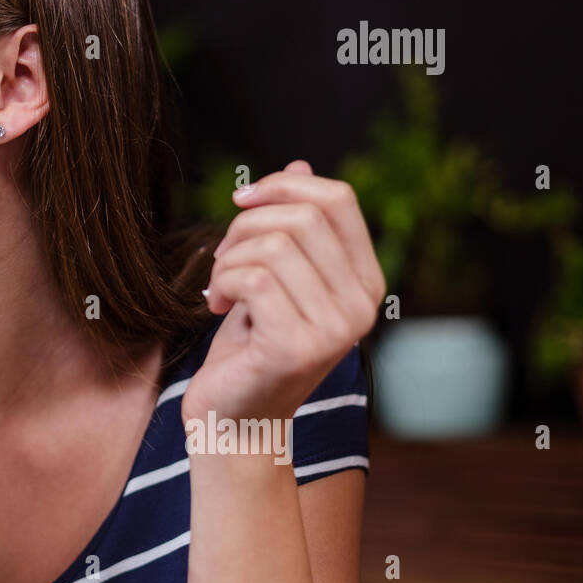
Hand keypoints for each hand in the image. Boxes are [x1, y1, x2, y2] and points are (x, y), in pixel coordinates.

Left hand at [181, 160, 385, 424]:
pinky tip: (217, 307)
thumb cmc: (250, 345)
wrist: (234, 419)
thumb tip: (299, 163)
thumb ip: (292, 227)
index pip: (339, 199)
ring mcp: (334, 329)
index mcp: (365, 281)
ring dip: (228, 259)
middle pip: (302, 216)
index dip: (283, 185)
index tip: (240, 201)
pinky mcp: (297, 347)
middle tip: (222, 258)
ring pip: (273, 245)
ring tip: (220, 288)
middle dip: (245, 226)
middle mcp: (362, 305)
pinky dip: (222, 284)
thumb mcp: (274, 276)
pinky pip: (253, 279)